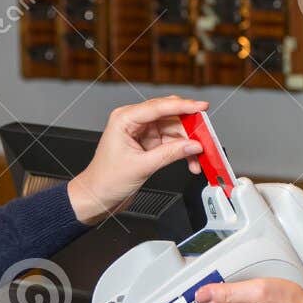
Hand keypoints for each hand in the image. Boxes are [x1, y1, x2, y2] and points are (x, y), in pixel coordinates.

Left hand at [67, 95, 209, 223]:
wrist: (97, 196)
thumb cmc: (105, 179)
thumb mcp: (141, 166)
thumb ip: (170, 154)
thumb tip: (193, 145)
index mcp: (125, 118)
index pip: (159, 106)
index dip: (183, 105)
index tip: (201, 106)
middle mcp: (134, 122)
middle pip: (170, 116)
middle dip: (189, 127)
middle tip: (206, 135)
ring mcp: (142, 133)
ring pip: (174, 130)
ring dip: (188, 143)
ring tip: (198, 157)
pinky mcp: (148, 144)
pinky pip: (172, 142)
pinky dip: (182, 151)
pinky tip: (191, 161)